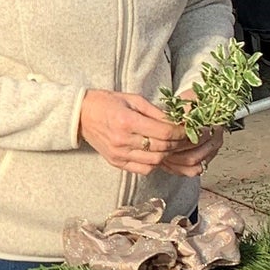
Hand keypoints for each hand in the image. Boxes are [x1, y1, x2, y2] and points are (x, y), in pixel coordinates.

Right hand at [78, 88, 209, 174]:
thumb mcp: (132, 99)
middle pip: (162, 148)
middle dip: (178, 143)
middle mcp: (123, 140)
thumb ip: (155, 112)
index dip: (180, 132)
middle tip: (185, 137)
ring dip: (167, 154)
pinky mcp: (116, 162)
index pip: (164, 132)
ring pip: (155, 162)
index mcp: (127, 121)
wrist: (81, 115)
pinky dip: (154, 164)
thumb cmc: (107, 102)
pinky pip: (143, 169)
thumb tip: (176, 122)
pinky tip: (156, 154)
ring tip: (171, 145)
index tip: (188, 129)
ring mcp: (119, 154)